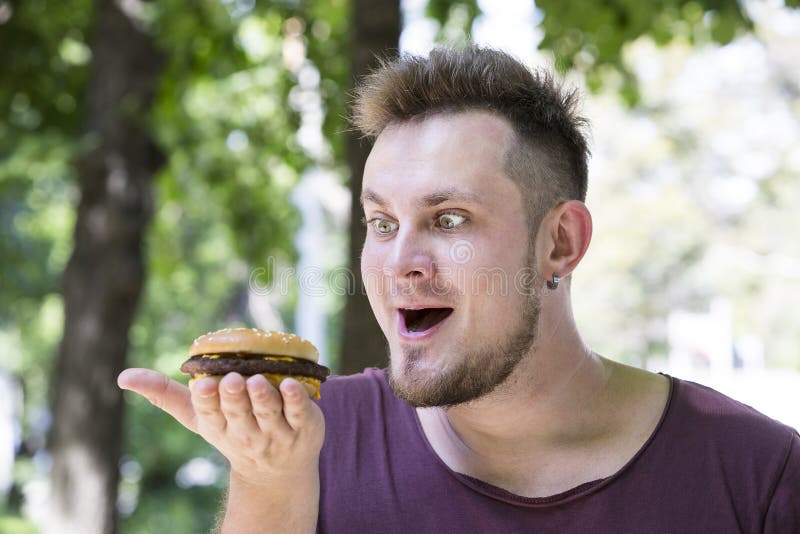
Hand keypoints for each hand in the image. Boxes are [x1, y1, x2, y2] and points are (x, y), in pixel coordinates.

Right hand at [117, 369, 324, 484]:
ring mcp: (276, 432)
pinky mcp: (305, 427)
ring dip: (262, 397)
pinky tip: (292, 383)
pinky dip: (296, 399)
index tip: (205, 384)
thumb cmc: (233, 431)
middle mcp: (246, 432)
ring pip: (268, 413)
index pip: (209, 414)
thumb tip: (123, 377)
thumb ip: (165, 395)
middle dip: (233, 398)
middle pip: (238, 413)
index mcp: (218, 427)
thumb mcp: (199, 418)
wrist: (277, 471)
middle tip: (230, 380)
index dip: (208, 400)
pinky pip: (299, 412)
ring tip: (256, 381)